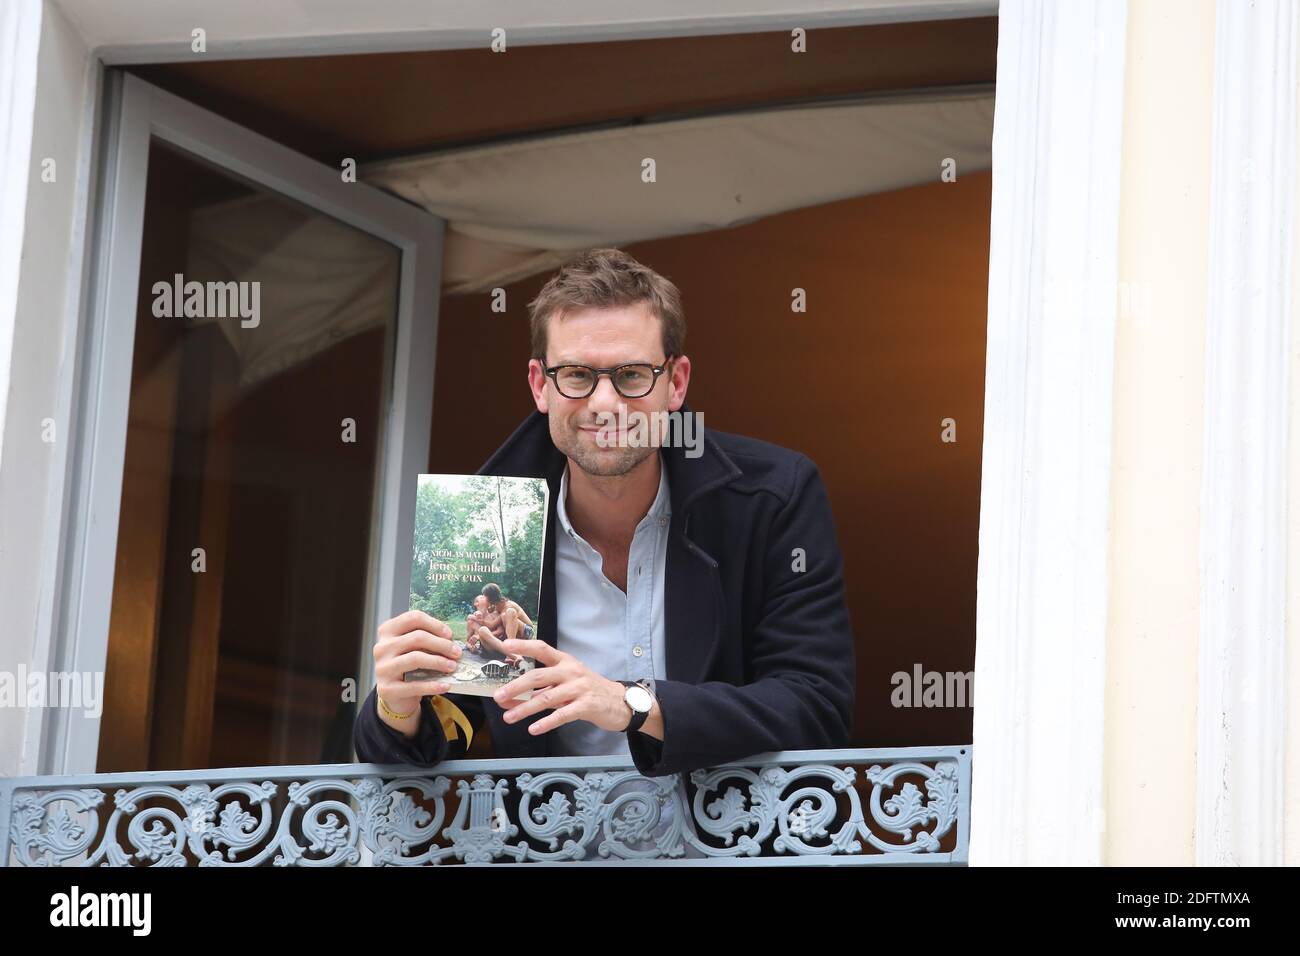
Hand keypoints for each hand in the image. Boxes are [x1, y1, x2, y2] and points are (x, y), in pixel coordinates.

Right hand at [373, 610, 461, 720]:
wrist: (394, 695)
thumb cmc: (407, 666)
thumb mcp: (411, 647)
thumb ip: (426, 639)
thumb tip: (451, 639)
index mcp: (387, 631)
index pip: (413, 618)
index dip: (435, 625)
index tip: (449, 635)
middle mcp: (381, 647)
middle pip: (417, 637)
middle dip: (442, 644)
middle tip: (456, 653)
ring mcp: (382, 668)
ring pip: (416, 658)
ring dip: (439, 662)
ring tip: (452, 666)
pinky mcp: (387, 689)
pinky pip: (414, 685)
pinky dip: (433, 685)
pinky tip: (445, 685)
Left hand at [492, 639, 631, 734]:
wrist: (619, 701)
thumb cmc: (587, 690)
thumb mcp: (565, 683)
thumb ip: (540, 688)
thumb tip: (509, 698)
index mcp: (565, 661)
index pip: (542, 648)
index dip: (524, 645)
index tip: (505, 645)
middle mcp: (571, 671)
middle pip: (539, 676)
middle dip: (516, 686)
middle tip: (498, 695)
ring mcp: (579, 688)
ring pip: (547, 698)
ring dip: (525, 709)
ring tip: (509, 717)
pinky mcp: (587, 705)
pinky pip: (562, 715)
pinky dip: (546, 723)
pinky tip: (533, 728)